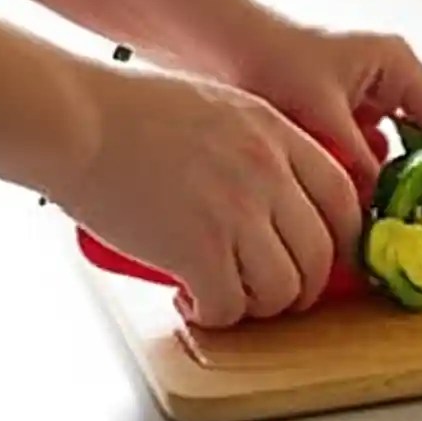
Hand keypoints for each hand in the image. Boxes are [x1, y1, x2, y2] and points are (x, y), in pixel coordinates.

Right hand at [56, 66, 358, 327]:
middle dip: (304, 286)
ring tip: (230, 295)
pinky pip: (229, 305)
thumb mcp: (224, 106)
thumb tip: (281, 189)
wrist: (77, 120)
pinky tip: (192, 299)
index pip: (344, 198)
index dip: (342, 238)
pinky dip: (215, 314)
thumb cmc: (133, 109)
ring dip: (260, 305)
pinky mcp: (196, 249)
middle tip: (276, 293)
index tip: (328, 255)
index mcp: (278, 136)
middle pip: (321, 253)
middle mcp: (268, 174)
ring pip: (283, 288)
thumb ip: (262, 143)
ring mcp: (236, 212)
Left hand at [229, 24, 421, 192]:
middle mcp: (388, 78)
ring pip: (398, 148)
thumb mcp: (321, 117)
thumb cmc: (268, 61)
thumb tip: (380, 210)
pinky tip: (358, 206)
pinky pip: (369, 153)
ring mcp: (364, 96)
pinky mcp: (341, 114)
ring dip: (396, 181)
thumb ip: (357, 164)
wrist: (213, 44)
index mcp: (396, 64)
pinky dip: (367, 178)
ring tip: (394, 217)